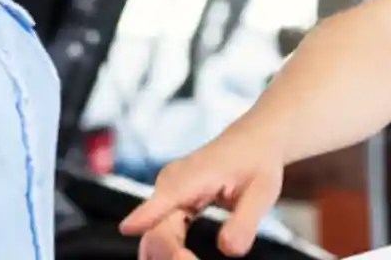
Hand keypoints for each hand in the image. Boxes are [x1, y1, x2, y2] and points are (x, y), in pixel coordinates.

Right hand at [119, 127, 284, 258]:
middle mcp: (170, 184)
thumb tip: (228, 250)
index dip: (144, 216)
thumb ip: (245, 222)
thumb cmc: (257, 162)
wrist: (251, 142)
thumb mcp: (262, 191)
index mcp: (192, 176)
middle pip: (156, 230)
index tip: (127, 229)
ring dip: (168, 256)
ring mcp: (165, 195)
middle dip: (172, 256)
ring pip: (154, 236)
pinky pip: (160, 234)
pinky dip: (169, 253)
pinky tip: (185, 259)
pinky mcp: (167, 205)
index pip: (163, 199)